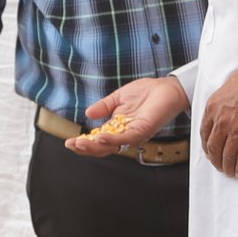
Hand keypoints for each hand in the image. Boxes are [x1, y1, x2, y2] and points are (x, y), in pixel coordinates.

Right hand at [72, 76, 187, 155]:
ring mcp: (134, 133)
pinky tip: (102, 138)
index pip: (98, 139)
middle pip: (103, 148)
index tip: (70, 142)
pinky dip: (113, 140)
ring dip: (96, 146)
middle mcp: (124, 133)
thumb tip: (88, 114)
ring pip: (112, 146)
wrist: (167, 88)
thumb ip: (104, 106)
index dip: (84, 142)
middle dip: (86, 148)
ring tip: (82, 143)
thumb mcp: (118, 97)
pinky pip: (126, 138)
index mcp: (117, 126)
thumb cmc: (147, 92)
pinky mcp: (143, 129)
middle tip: (73, 145)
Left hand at [197, 63, 237, 177]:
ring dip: (228, 167)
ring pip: (227, 156)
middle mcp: (221, 121)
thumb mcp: (229, 85)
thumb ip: (223, 100)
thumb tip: (225, 108)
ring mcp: (236, 131)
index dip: (206, 146)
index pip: (204, 133)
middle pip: (214, 148)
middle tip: (219, 166)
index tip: (210, 152)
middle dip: (216, 160)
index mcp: (213, 108)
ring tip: (231, 172)